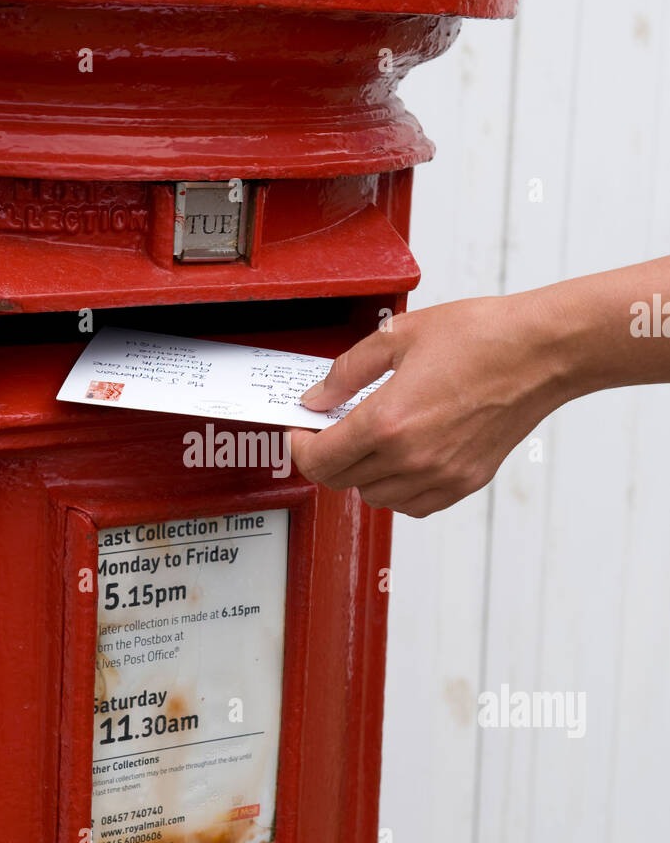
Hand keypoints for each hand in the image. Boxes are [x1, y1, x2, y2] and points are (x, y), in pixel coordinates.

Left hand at [289, 293, 566, 516]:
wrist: (542, 352)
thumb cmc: (482, 336)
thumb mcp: (399, 337)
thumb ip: (347, 371)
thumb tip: (318, 397)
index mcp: (388, 421)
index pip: (320, 459)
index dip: (300, 448)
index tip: (302, 433)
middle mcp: (411, 458)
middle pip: (342, 482)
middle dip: (327, 458)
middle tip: (332, 431)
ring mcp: (440, 476)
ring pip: (375, 497)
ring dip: (361, 475)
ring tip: (371, 441)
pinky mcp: (464, 483)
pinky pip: (412, 505)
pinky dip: (397, 489)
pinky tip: (402, 458)